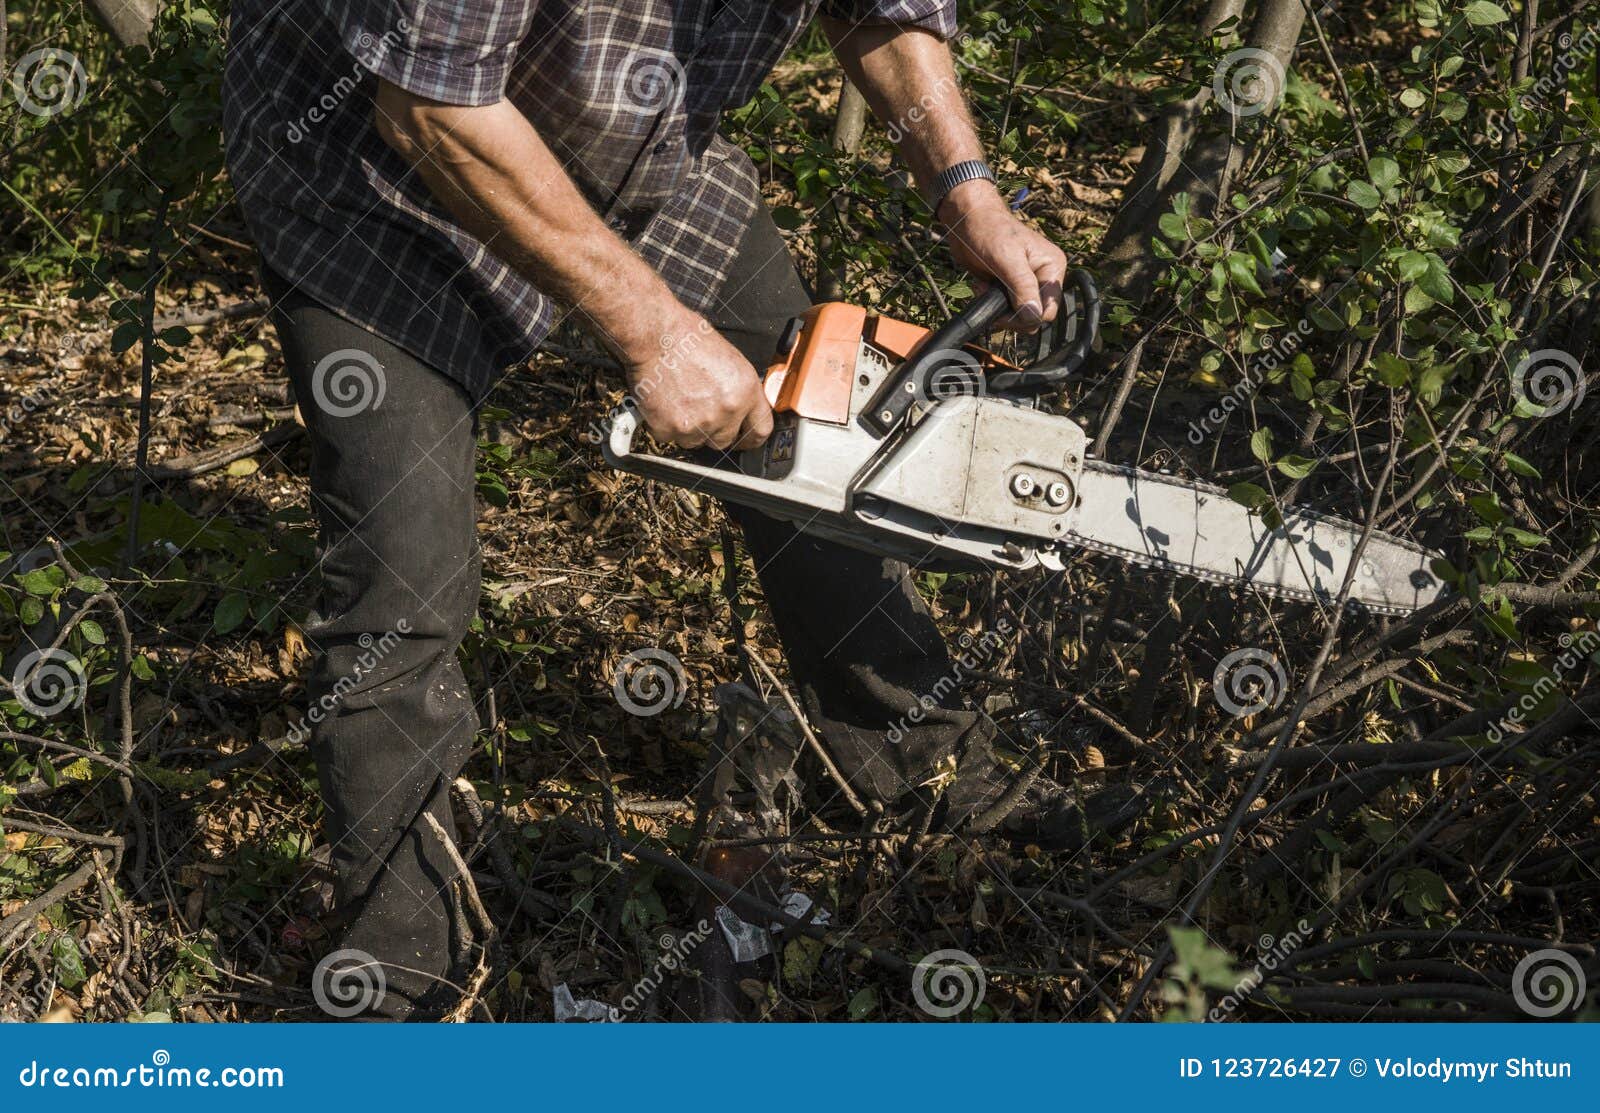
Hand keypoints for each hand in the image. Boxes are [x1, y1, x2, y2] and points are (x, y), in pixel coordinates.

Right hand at [620, 304, 773, 450]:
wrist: (655, 337)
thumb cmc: (688, 339)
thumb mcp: (731, 359)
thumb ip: (740, 391)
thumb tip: (742, 410)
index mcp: (745, 392)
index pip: (760, 430)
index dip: (750, 438)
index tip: (744, 440)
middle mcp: (726, 411)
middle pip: (725, 441)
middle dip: (714, 430)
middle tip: (700, 409)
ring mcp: (699, 423)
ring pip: (696, 442)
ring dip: (690, 429)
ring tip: (680, 400)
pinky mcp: (671, 429)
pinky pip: (671, 438)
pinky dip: (666, 425)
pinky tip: (666, 403)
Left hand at [939, 180, 1067, 332]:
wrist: (967, 220)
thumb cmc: (989, 230)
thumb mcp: (1006, 258)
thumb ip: (1022, 287)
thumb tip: (1033, 316)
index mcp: (1053, 268)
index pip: (1048, 311)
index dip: (1025, 316)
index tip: (1003, 308)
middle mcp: (1044, 277)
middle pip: (1033, 317)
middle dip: (1009, 313)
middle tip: (989, 293)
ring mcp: (1028, 284)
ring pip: (1019, 317)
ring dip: (998, 308)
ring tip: (984, 287)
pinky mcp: (1012, 288)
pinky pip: (1006, 310)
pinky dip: (992, 304)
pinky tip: (983, 287)